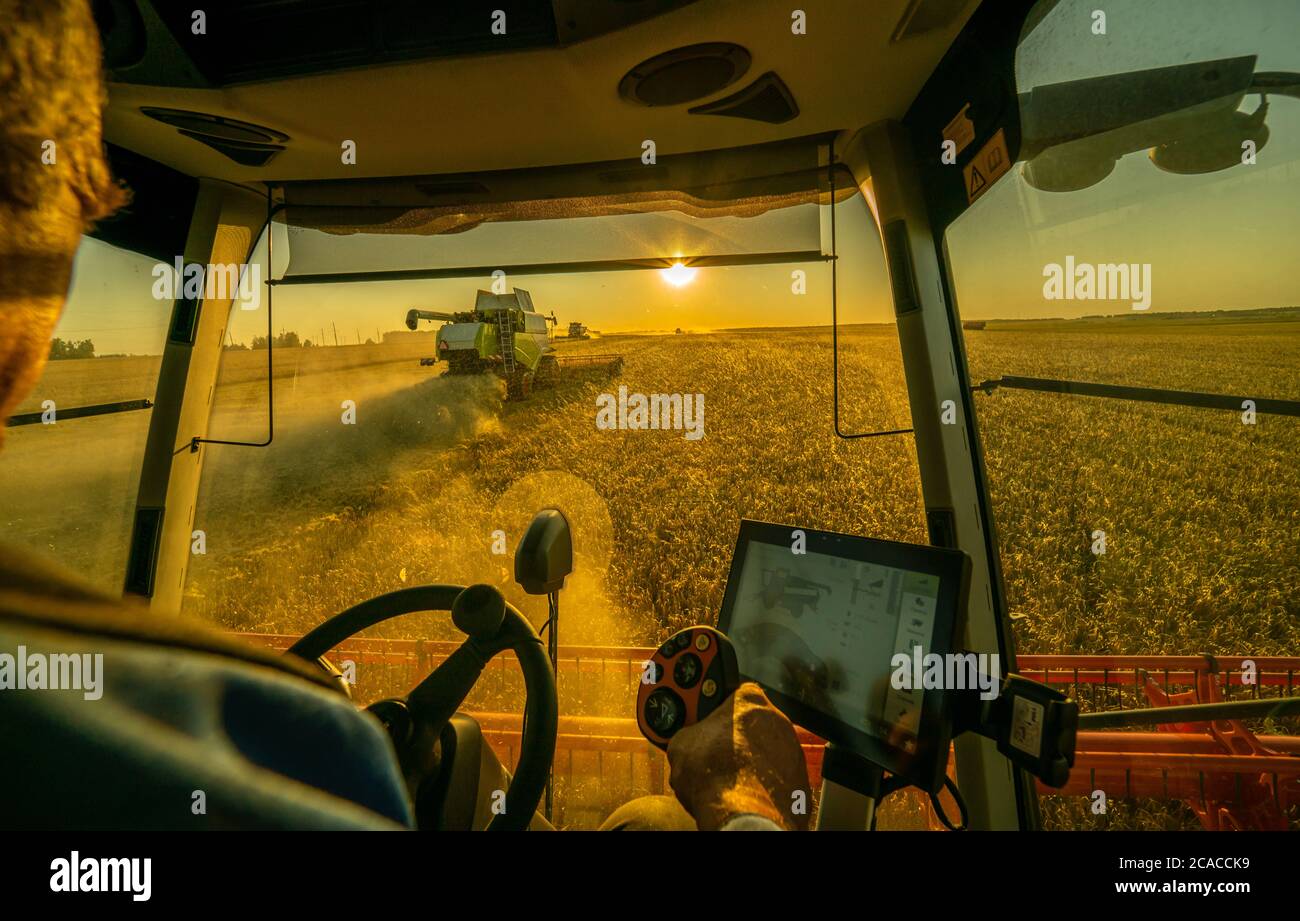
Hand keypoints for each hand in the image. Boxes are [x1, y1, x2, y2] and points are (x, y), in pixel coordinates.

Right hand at [666, 682, 810, 829]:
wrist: (741, 813)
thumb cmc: (715, 773)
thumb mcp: (681, 743)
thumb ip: (688, 732)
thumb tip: (686, 740)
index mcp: (749, 699)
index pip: (729, 692)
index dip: (713, 706)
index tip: (702, 714)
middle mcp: (778, 718)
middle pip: (749, 722)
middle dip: (731, 735)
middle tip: (710, 751)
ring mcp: (792, 749)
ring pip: (765, 749)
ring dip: (748, 759)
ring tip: (725, 776)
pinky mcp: (799, 779)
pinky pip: (776, 775)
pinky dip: (762, 781)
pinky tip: (742, 791)